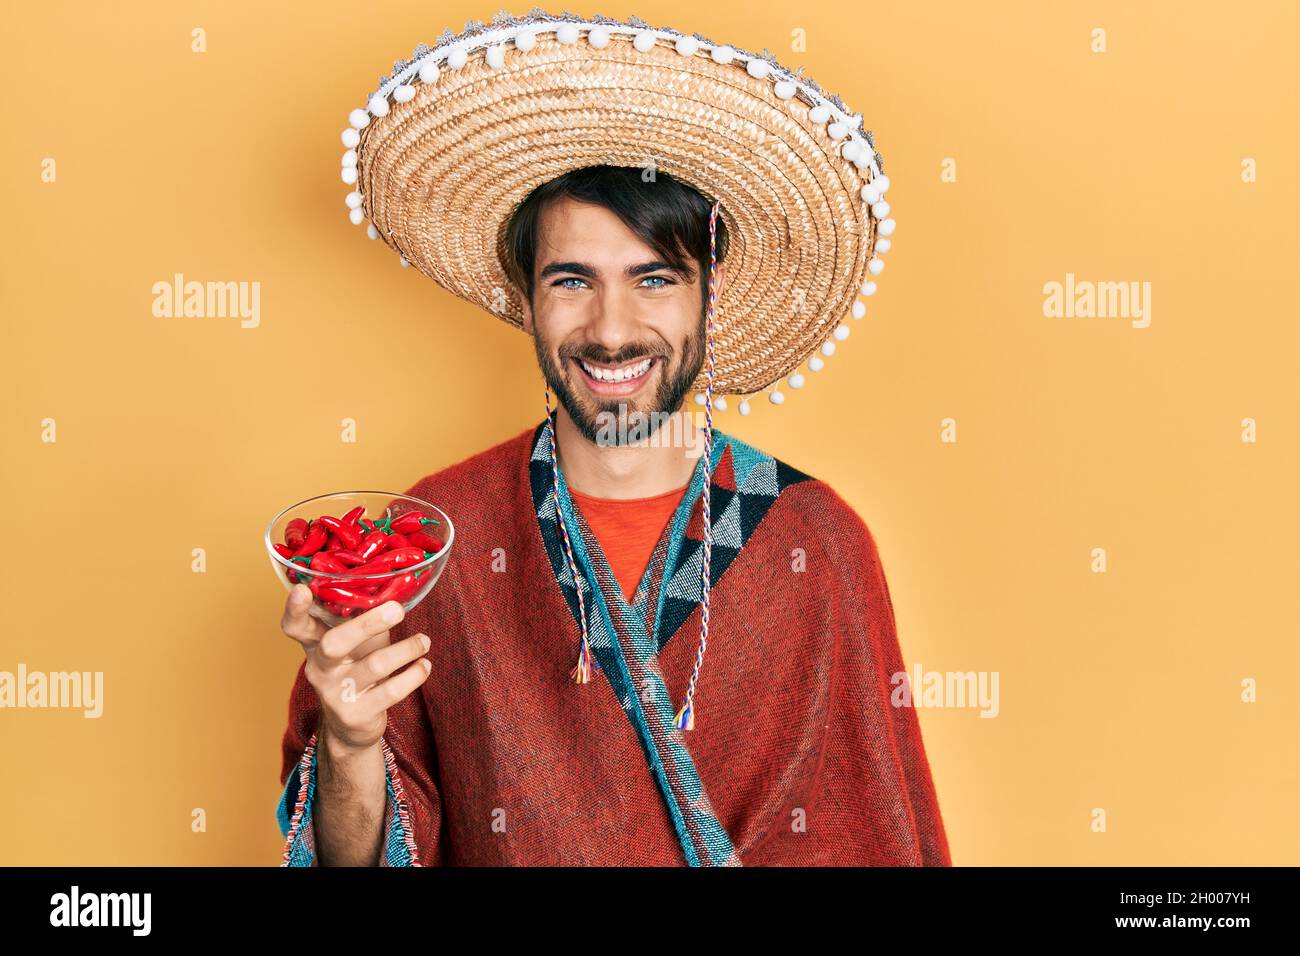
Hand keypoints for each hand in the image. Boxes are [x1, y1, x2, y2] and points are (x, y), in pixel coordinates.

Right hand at [280, 584, 430, 754]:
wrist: (351, 725)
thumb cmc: (356, 669)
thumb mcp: (353, 643)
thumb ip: (361, 618)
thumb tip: (393, 582)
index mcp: (314, 645)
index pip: (295, 626)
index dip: (294, 609)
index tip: (302, 589)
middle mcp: (319, 668)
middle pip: (335, 643)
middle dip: (367, 624)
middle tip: (398, 609)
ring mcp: (335, 693)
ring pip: (374, 665)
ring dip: (406, 649)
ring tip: (424, 641)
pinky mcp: (356, 714)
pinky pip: (391, 690)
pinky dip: (414, 674)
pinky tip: (424, 665)